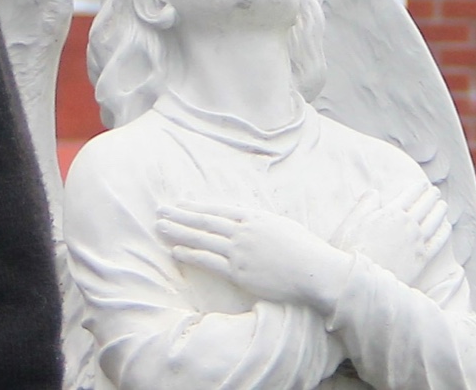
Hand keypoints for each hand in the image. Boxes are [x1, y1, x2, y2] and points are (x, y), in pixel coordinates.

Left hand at [156, 201, 355, 313]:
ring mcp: (240, 250)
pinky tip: (176, 250)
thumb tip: (248, 224)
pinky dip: (190, 254)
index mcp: (255, 217)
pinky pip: (208, 260)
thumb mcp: (282, 228)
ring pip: (202, 237)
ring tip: (160, 227)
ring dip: (179, 231)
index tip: (181, 203)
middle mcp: (244, 230)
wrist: (315, 270)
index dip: (197, 206)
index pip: (219, 209)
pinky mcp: (239, 271)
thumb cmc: (306, 251)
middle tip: (161, 209)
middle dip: (181, 214)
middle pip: (205, 220)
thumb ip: (262, 225)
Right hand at [332, 186, 451, 283]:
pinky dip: (443, 233)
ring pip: (434, 222)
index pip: (409, 195)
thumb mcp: (351, 222)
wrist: (361, 280)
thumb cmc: (351, 250)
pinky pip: (437, 242)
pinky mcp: (421, 260)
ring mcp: (416, 243)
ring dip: (440, 211)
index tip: (423, 184)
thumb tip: (375, 192)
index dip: (417, 188)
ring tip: (443, 205)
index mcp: (391, 213)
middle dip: (431, 197)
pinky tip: (446, 227)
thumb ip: (365, 204)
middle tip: (436, 192)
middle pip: (424, 206)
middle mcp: (408, 225)